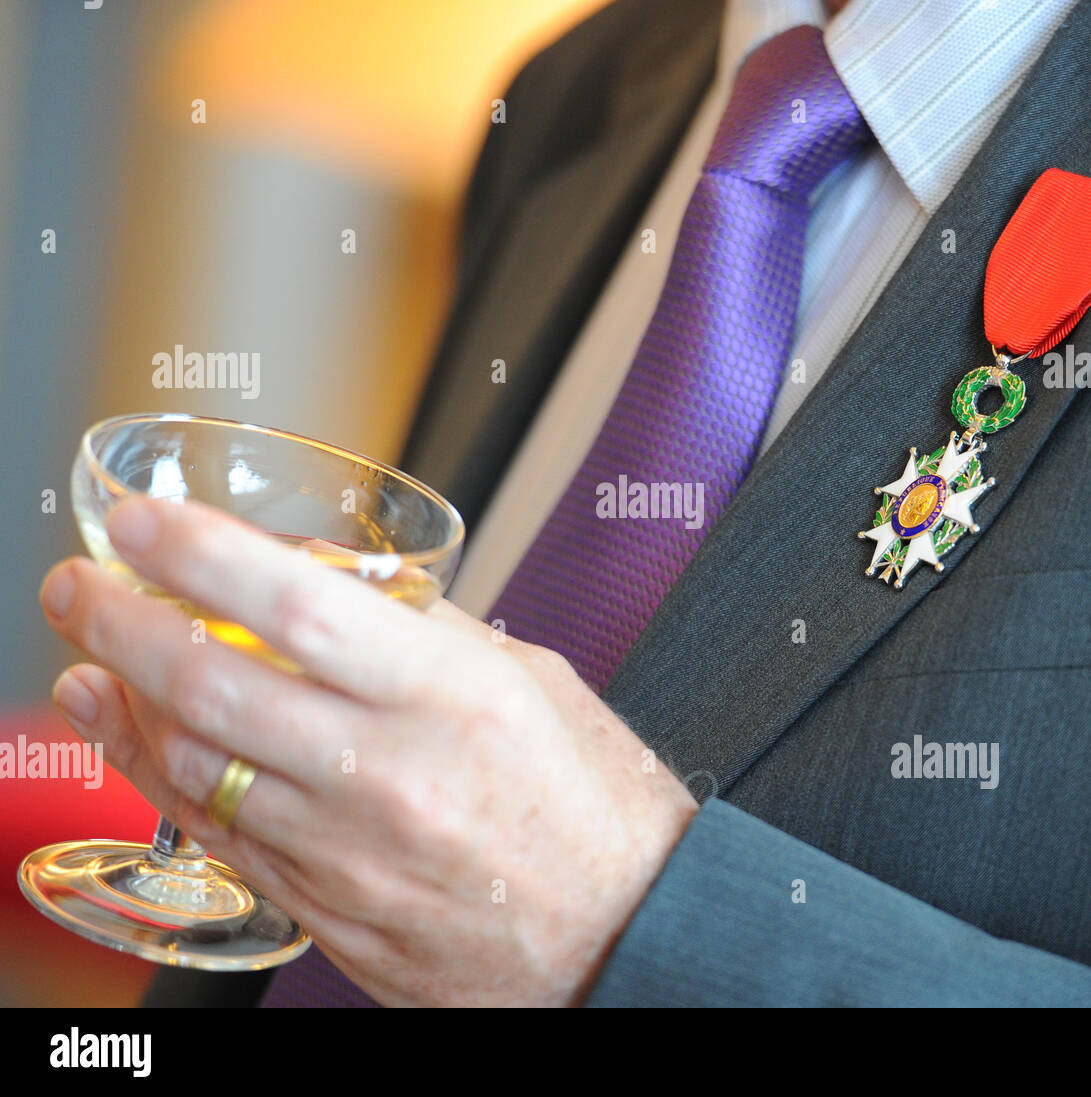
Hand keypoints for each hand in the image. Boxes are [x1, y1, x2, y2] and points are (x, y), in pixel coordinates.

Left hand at [38, 497, 698, 1005]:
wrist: (626, 937)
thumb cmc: (595, 808)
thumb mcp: (535, 683)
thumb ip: (430, 632)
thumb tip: (343, 586)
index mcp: (452, 696)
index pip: (294, 604)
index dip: (199, 552)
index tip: (143, 520)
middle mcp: (389, 773)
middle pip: (212, 684)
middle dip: (120, 620)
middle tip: (80, 582)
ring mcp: (348, 851)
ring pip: (193, 766)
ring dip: (123, 699)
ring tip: (92, 654)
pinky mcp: (327, 911)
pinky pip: (215, 838)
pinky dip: (155, 777)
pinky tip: (129, 734)